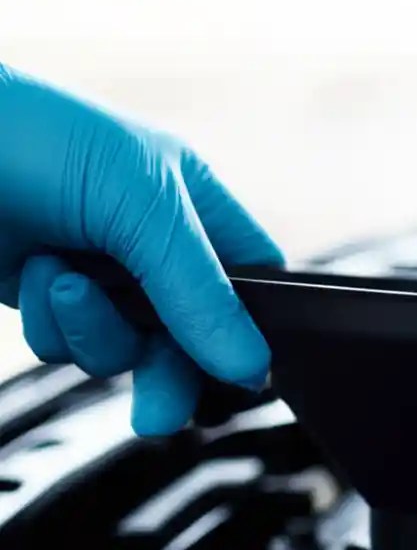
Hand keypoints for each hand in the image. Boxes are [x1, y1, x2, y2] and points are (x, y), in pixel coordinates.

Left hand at [0, 64, 283, 435]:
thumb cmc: (33, 136)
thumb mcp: (142, 207)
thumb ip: (200, 291)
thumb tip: (251, 366)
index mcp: (193, 202)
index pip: (252, 280)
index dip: (251, 328)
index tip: (239, 372)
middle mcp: (151, 242)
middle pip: (192, 334)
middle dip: (170, 369)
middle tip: (157, 412)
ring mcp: (96, 272)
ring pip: (126, 348)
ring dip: (93, 328)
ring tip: (62, 281)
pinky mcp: (43, 297)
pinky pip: (67, 346)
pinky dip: (49, 323)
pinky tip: (31, 274)